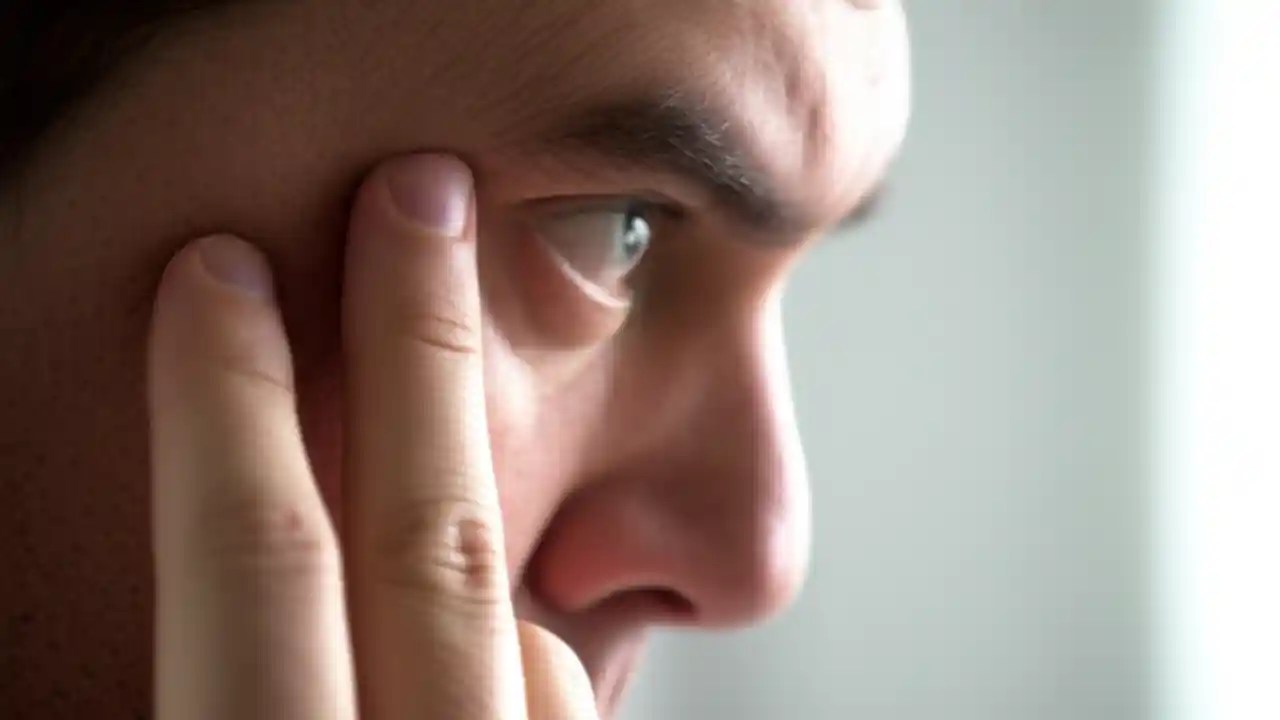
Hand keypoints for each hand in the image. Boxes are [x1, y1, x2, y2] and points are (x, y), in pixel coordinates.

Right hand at [147, 154, 596, 718]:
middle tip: (422, 193)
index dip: (228, 406)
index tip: (219, 275)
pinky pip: (573, 719)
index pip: (256, 562)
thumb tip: (188, 600)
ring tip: (432, 491)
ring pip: (539, 647)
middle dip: (420, 349)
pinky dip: (531, 670)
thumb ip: (189, 685)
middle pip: (433, 543)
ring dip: (474, 549)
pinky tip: (493, 672)